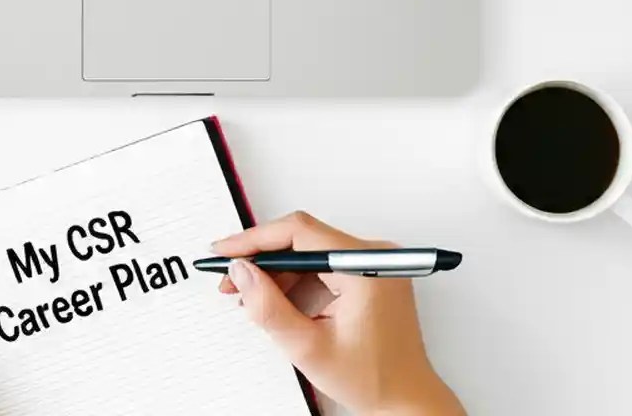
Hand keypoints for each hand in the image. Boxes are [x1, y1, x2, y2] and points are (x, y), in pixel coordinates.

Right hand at [214, 212, 464, 415]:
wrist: (406, 400)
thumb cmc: (374, 379)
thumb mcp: (309, 347)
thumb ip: (269, 308)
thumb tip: (242, 272)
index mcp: (365, 266)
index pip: (299, 232)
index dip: (255, 239)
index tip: (226, 252)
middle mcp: (374, 255)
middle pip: (303, 239)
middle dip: (262, 260)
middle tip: (231, 280)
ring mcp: (373, 263)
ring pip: (310, 253)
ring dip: (278, 273)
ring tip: (251, 298)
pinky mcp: (369, 274)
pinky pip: (324, 266)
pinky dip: (297, 282)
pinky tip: (278, 302)